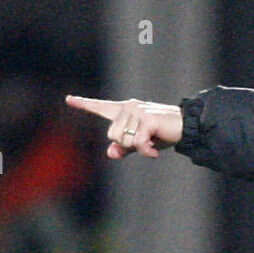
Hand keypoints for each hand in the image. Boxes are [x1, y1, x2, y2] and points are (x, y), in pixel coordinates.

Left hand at [64, 94, 183, 159]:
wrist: (184, 127)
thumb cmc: (162, 134)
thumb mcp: (141, 143)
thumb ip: (124, 148)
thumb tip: (110, 152)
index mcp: (124, 111)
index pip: (100, 107)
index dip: (84, 104)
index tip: (69, 99)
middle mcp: (128, 108)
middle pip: (112, 135)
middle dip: (127, 145)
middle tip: (144, 143)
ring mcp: (137, 111)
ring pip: (124, 140)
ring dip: (138, 148)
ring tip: (151, 143)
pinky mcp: (146, 119)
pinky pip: (138, 143)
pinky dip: (146, 152)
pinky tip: (154, 151)